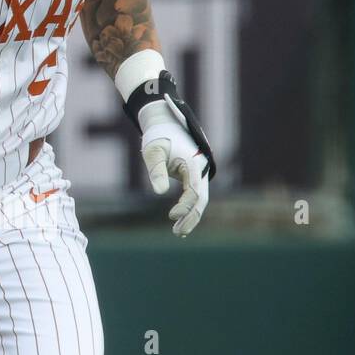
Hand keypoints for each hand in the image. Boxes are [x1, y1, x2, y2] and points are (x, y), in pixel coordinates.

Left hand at [138, 72, 214, 236]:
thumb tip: (159, 192)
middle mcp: (200, 169)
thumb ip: (156, 170)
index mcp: (194, 163)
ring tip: (178, 232)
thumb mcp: (153, 152)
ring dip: (190, 216)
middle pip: (201, 199)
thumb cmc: (157, 135)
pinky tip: (179, 221)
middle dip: (191, 217)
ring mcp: (198, 172)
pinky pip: (194, 195)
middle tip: (177, 232)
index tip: (171, 215)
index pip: (194, 191)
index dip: (184, 206)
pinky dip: (188, 208)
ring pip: (199, 199)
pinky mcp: (192, 175)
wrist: (163, 122)